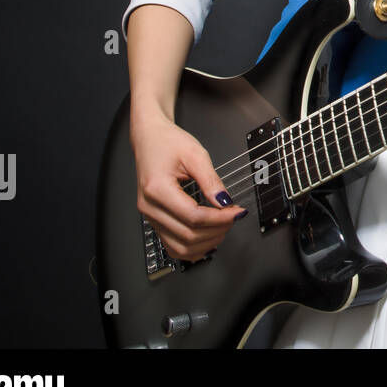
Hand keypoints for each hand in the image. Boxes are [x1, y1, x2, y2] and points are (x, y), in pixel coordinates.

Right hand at [130, 107, 246, 261]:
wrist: (149, 138)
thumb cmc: (168, 142)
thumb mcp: (195, 154)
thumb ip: (211, 181)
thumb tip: (225, 202)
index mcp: (157, 189)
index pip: (193, 216)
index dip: (220, 218)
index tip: (237, 211)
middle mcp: (149, 207)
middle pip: (187, 235)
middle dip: (216, 230)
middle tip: (233, 217)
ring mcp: (149, 216)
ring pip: (179, 247)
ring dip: (205, 243)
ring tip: (223, 228)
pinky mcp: (153, 219)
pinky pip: (171, 245)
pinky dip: (191, 248)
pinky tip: (207, 238)